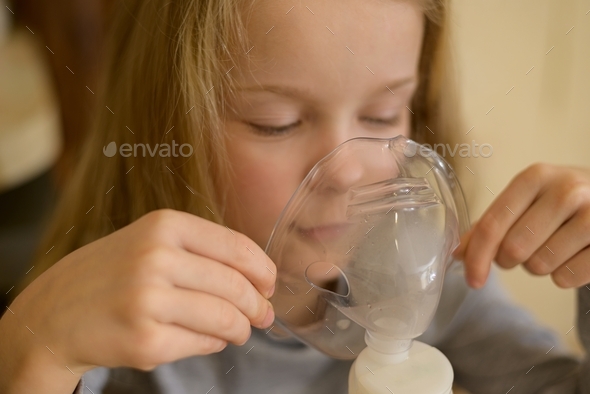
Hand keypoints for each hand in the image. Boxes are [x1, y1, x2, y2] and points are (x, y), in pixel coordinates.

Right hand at [3, 209, 275, 376]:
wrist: (54, 313)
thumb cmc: (112, 275)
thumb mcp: (151, 242)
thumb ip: (202, 253)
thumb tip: (259, 282)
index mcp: (164, 226)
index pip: (237, 248)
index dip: (263, 270)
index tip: (270, 284)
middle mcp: (156, 258)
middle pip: (236, 286)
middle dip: (258, 305)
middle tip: (264, 315)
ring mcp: (148, 300)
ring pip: (225, 318)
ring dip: (241, 329)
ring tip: (241, 331)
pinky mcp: (145, 340)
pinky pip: (202, 343)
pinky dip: (214, 344)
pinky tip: (209, 339)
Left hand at [454, 163, 589, 288]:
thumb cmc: (562, 205)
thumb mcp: (526, 202)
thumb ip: (491, 225)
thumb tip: (458, 253)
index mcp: (535, 177)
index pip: (492, 224)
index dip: (477, 257)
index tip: (473, 279)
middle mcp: (566, 190)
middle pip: (513, 249)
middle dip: (512, 260)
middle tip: (526, 249)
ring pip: (540, 265)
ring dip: (541, 266)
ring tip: (556, 246)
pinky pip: (568, 277)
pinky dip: (566, 275)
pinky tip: (576, 255)